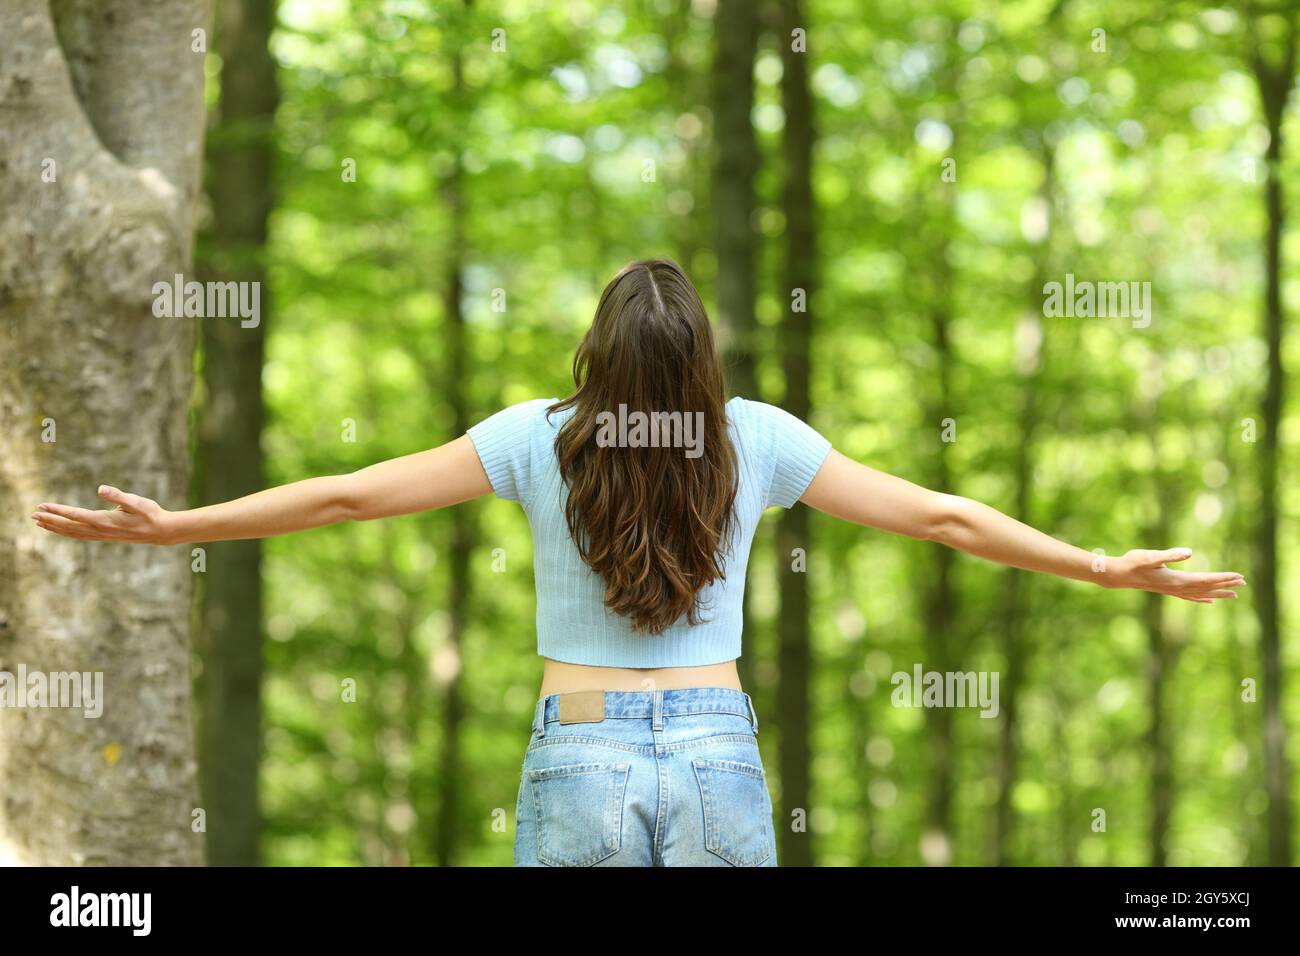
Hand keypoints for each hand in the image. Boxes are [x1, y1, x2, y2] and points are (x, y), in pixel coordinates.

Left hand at [32, 485, 173, 545]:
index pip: (75, 515)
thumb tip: (100, 488)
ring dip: (55, 528)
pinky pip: (80, 535)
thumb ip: (118, 495)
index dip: (58, 510)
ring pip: (73, 533)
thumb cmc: (150, 514)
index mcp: (105, 520)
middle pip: (69, 526)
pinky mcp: (104, 536)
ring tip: (39, 522)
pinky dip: (66, 532)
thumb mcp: (137, 501)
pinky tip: (60, 529)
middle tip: (33, 514)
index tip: (42, 505)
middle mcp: (101, 530)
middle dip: (50, 520)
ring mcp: (102, 535)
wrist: (161, 531)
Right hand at [1103, 548, 1245, 602]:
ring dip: (1217, 593)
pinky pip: (1191, 597)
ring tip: (1233, 594)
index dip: (1222, 577)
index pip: (1205, 579)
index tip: (1238, 576)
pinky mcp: (1168, 590)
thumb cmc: (1133, 562)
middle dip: (1225, 585)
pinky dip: (1203, 598)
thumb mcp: (1150, 556)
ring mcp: (1173, 591)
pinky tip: (1209, 600)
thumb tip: (1189, 552)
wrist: (1119, 575)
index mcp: (1176, 580)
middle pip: (1206, 587)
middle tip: (1243, 582)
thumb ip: (1170, 555)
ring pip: (1201, 594)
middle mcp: (1177, 588)